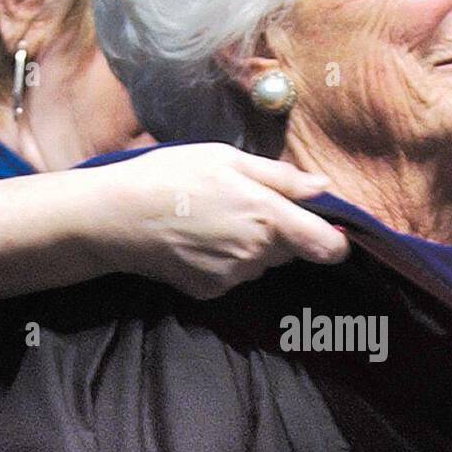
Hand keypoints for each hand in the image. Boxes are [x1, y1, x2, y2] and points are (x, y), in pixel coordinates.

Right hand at [78, 143, 348, 296]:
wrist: (116, 216)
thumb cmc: (172, 175)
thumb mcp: (228, 159)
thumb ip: (281, 178)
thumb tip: (324, 188)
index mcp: (267, 217)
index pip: (327, 247)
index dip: (336, 241)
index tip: (329, 230)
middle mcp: (256, 254)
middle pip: (290, 250)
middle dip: (278, 232)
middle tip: (242, 205)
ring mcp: (233, 277)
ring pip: (261, 263)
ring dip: (251, 246)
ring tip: (213, 219)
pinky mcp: (211, 291)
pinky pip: (234, 275)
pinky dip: (225, 261)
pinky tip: (198, 240)